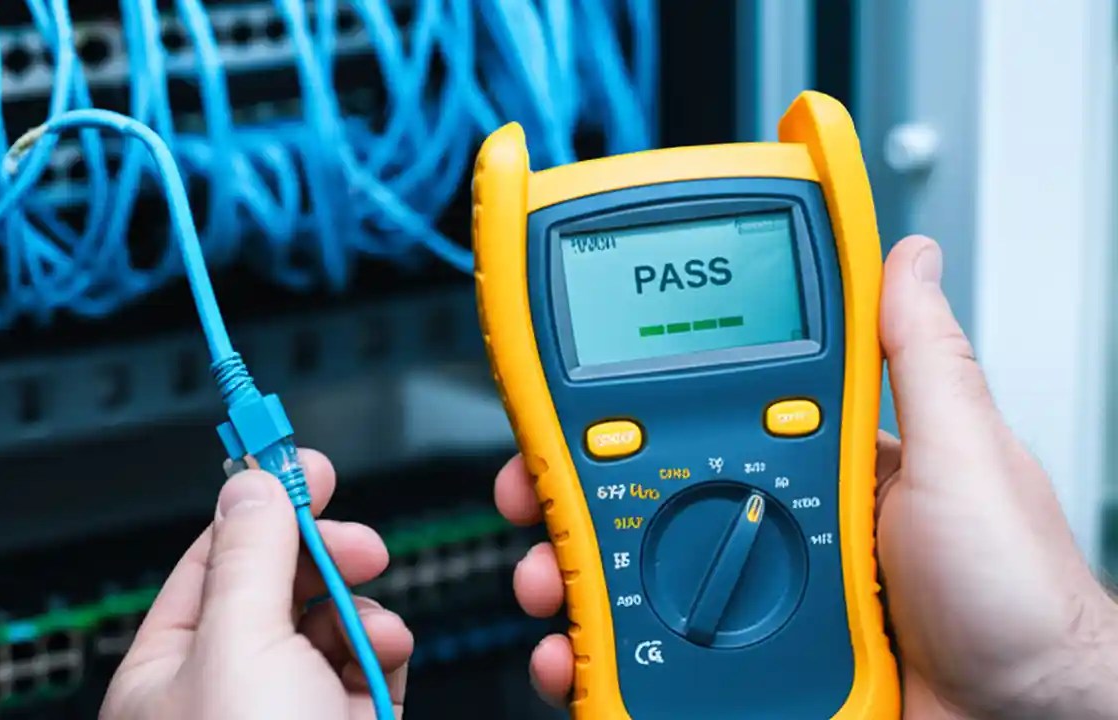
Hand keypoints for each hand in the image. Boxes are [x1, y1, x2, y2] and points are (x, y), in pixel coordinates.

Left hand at [101, 451, 411, 719]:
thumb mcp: (241, 646)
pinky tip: (384, 649)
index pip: (214, 561)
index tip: (303, 466)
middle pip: (281, 585)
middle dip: (324, 556)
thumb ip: (249, 557)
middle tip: (357, 543)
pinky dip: (383, 647)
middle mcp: (227, 687)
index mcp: (169, 670)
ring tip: (369, 620)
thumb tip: (252, 484)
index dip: (261, 507)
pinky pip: (367, 662)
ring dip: (359, 609)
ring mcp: (288, 707)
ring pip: (331, 622)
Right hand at [495, 235, 1117, 717]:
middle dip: (574, 487)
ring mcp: (760, 596)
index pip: (707, 409)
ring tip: (551, 578)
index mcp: (824, 459)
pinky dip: (602, 650)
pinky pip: (654, 650)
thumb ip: (921, 358)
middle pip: (650, 492)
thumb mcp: (967, 455)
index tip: (575, 390)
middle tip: (531, 490)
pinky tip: (580, 648)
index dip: (631, 403)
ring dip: (572, 569)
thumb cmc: (1016, 597)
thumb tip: (906, 254)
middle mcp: (783, 520)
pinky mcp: (747, 662)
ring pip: (637, 572)